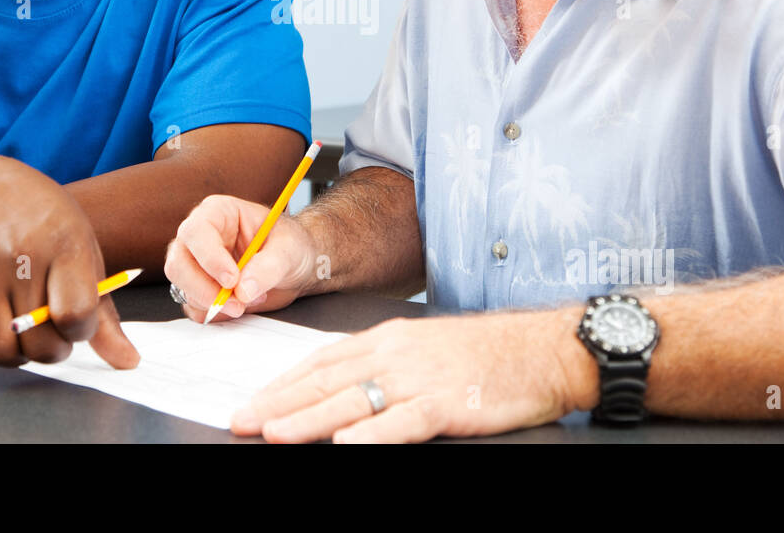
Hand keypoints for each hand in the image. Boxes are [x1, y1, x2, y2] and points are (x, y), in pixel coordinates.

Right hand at [0, 158, 138, 369]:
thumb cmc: (46, 224)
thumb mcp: (84, 252)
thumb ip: (104, 313)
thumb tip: (128, 362)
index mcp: (65, 246)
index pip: (75, 314)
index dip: (81, 332)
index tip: (78, 322)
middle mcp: (20, 258)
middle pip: (37, 343)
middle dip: (52, 351)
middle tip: (54, 333)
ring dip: (17, 356)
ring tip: (26, 332)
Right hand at [164, 194, 318, 322]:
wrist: (296, 267)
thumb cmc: (290, 245)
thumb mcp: (288, 249)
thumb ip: (268, 266)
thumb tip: (243, 289)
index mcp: (217, 213)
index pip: (197, 232)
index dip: (210, 257)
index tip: (231, 280)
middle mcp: (199, 237)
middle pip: (179, 264)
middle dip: (205, 289)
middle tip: (236, 303)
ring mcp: (195, 264)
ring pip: (182, 288)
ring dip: (213, 304)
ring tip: (248, 300)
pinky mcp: (199, 289)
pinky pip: (193, 307)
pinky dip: (215, 314)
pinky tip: (241, 305)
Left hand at [229, 309, 597, 442]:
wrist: (541, 348)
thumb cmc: (486, 353)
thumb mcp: (424, 347)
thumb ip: (383, 365)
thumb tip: (342, 393)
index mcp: (388, 338)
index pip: (322, 359)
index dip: (283, 382)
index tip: (254, 401)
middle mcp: (395, 352)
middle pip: (325, 379)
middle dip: (279, 402)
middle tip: (242, 419)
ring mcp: (418, 377)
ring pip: (351, 399)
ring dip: (308, 417)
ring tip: (273, 431)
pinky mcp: (444, 402)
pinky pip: (401, 421)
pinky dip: (371, 435)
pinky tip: (345, 445)